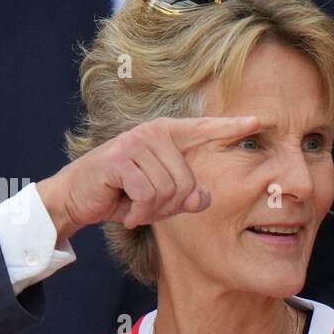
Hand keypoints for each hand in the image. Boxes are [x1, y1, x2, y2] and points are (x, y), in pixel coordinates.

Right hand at [37, 115, 257, 238]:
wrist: (75, 198)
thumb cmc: (118, 194)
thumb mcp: (157, 198)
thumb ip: (184, 195)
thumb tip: (202, 198)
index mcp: (165, 136)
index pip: (203, 129)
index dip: (230, 127)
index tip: (258, 121)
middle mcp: (153, 133)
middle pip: (187, 182)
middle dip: (168, 207)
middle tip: (145, 208)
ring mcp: (136, 144)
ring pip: (169, 191)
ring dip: (152, 211)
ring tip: (134, 207)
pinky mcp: (121, 160)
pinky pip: (148, 195)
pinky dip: (139, 212)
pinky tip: (126, 212)